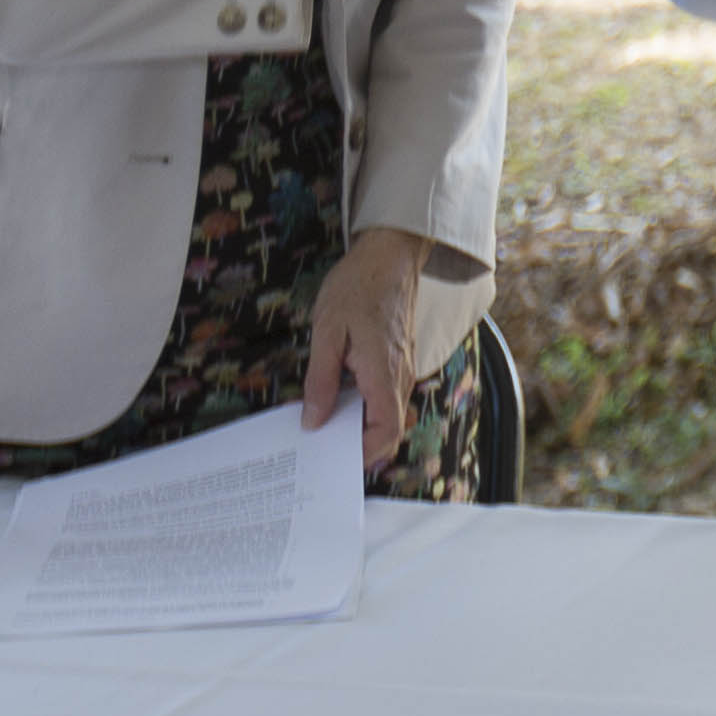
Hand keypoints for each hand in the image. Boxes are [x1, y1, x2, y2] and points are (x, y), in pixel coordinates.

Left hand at [304, 225, 431, 472]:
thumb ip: (321, 380)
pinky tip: (335, 400)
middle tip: (319, 451)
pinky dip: (362, 408)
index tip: (331, 460)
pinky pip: (384, 396)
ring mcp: (402, 368)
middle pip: (388, 430)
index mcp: (383, 373)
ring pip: (386, 414)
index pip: (385, 432)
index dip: (363, 455)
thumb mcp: (327, 331)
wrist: (390, 255)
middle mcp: (400, 376)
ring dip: (358, 427)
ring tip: (322, 427)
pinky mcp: (397, 360)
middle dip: (357, 447)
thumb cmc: (358, 287)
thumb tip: (314, 421)